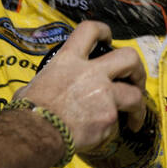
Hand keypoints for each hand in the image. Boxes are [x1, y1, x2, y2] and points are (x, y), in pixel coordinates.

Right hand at [19, 20, 146, 150]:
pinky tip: (102, 137)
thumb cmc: (28, 112)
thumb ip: (48, 83)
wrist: (36, 134)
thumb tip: (40, 90)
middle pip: (129, 57)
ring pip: (135, 96)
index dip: (103, 31)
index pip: (90, 31)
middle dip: (138, 69)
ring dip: (138, 108)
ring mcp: (104, 95)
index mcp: (69, 60)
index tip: (109, 39)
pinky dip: (112, 131)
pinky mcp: (109, 118)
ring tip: (134, 119)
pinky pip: (117, 124)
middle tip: (136, 82)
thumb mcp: (34, 86)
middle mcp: (91, 73)